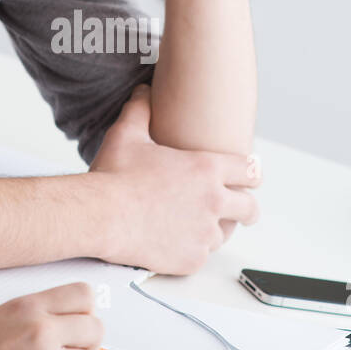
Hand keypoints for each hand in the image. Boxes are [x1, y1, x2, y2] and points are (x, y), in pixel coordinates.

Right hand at [89, 84, 260, 274]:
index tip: (249, 178)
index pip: (249, 170)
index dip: (250, 173)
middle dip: (246, 209)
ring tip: (196, 227)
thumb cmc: (113, 175)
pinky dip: (192, 251)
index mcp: (206, 169)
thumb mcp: (127, 134)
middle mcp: (213, 201)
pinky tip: (177, 244)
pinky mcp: (191, 258)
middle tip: (241, 212)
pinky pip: (202, 256)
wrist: (100, 216)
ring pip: (224, 234)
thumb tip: (143, 90)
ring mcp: (204, 233)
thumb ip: (140, 109)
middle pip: (250, 208)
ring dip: (213, 230)